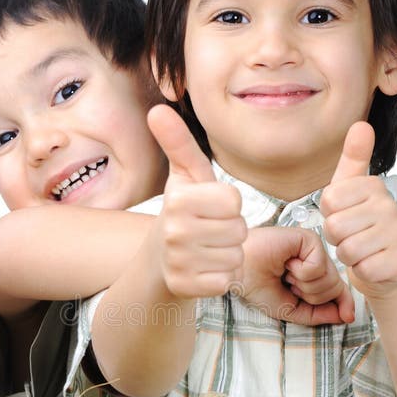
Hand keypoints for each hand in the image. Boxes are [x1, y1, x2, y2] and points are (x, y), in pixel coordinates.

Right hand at [146, 105, 246, 298]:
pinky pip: (226, 281)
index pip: (234, 201)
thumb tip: (157, 109)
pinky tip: (205, 270)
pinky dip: (221, 277)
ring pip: (235, 256)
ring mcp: (178, 261)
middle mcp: (175, 230)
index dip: (229, 206)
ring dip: (228, 255)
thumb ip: (178, 142)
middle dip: (230, 231)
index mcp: (178, 199)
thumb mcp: (184, 176)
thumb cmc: (183, 211)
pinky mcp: (184, 287)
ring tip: (207, 249)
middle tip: (209, 231)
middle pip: (239, 229)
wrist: (159, 259)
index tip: (211, 209)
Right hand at [242, 226, 354, 324]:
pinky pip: (319, 267)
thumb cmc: (257, 286)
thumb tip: (346, 317)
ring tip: (286, 274)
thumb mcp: (291, 309)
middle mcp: (316, 259)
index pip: (338, 290)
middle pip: (336, 288)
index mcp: (312, 273)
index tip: (347, 317)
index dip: (344, 304)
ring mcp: (314, 248)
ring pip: (330, 279)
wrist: (238, 271)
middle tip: (290, 286)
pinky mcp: (310, 238)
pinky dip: (301, 273)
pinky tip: (287, 264)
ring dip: (304, 286)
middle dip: (313, 297)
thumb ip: (319, 314)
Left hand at [320, 122, 396, 299]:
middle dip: (337, 238)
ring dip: (348, 256)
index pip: (329, 200)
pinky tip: (373, 264)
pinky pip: (362, 268)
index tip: (345, 216)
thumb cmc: (360, 227)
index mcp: (374, 186)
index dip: (329, 215)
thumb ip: (352, 159)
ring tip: (361, 250)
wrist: (384, 266)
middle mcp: (389, 206)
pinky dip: (362, 271)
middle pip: (335, 226)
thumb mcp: (349, 190)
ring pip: (348, 249)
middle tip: (352, 237)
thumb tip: (362, 125)